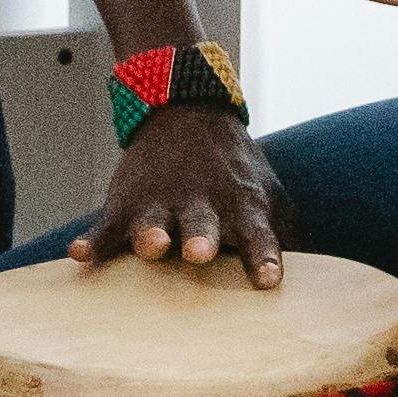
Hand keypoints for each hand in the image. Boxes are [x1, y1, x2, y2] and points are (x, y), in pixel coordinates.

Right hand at [69, 100, 282, 282]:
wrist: (186, 111)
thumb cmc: (235, 169)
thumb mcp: (269, 191)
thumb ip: (288, 234)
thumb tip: (318, 285)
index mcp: (241, 204)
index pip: (258, 234)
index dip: (264, 256)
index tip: (269, 281)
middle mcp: (201, 204)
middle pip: (202, 225)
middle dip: (201, 239)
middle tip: (200, 254)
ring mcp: (159, 204)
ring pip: (152, 224)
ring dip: (151, 235)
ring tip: (152, 247)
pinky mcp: (125, 205)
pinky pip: (105, 227)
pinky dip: (91, 241)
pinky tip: (79, 255)